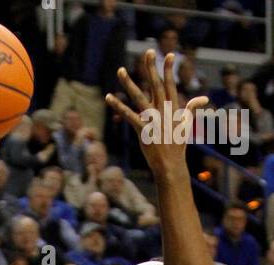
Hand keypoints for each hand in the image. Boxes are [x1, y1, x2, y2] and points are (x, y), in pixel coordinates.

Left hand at [106, 50, 209, 173]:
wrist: (170, 164)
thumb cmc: (178, 145)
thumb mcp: (186, 124)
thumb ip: (192, 108)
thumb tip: (203, 98)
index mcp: (172, 108)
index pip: (170, 84)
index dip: (169, 69)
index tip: (169, 54)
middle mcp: (162, 110)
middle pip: (156, 84)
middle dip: (151, 68)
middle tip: (147, 51)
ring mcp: (152, 119)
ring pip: (138, 96)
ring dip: (128, 83)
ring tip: (119, 70)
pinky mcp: (142, 129)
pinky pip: (128, 115)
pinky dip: (118, 106)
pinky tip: (108, 97)